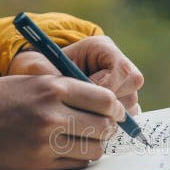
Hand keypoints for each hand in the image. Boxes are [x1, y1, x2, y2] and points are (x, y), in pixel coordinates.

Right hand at [0, 76, 124, 169]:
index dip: (115, 107)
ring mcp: (46, 142)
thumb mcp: (34, 81)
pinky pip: (77, 164)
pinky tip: (69, 149)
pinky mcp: (39, 163)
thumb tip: (108, 103)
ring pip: (94, 149)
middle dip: (108, 126)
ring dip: (95, 144)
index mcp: (52, 87)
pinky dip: (79, 158)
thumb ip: (69, 88)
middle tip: (103, 125)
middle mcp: (52, 115)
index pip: (104, 99)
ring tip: (85, 138)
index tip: (114, 109)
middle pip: (103, 126)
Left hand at [8, 35, 144, 114]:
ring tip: (83, 115)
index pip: (121, 68)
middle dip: (111, 102)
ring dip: (110, 114)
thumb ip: (46, 71)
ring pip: (132, 103)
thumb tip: (60, 87)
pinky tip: (90, 122)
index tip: (85, 96)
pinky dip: (112, 122)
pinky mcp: (123, 100)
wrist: (42, 81)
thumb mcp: (36, 66)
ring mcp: (123, 83)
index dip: (107, 86)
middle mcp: (117, 63)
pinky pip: (129, 115)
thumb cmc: (40, 70)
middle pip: (133, 85)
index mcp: (102, 47)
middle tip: (85, 110)